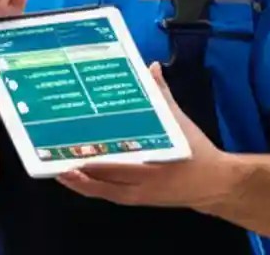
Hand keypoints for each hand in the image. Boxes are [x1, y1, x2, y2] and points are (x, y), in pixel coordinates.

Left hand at [56, 63, 240, 212]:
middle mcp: (143, 182)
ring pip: (101, 191)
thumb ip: (162, 95)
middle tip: (55, 155)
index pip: (118, 161)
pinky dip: (90, 188)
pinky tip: (75, 179)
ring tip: (57, 169)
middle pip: (103, 178)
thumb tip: (152, 68)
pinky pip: (108, 196)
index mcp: (154, 162)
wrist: (214, 184)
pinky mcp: (136, 200)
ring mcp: (138, 195)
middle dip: (79, 167)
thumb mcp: (180, 121)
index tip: (74, 144)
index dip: (94, 156)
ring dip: (79, 182)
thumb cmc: (196, 152)